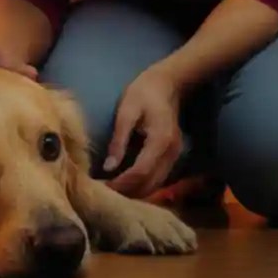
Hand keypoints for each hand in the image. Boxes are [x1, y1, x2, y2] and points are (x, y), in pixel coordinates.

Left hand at [104, 68, 183, 198]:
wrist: (167, 83)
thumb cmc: (143, 92)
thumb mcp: (126, 112)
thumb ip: (119, 140)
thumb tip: (108, 167)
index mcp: (160, 141)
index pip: (140, 173)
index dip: (121, 184)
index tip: (102, 189)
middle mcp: (171, 153)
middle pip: (150, 184)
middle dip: (127, 193)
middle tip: (104, 194)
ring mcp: (175, 155)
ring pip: (156, 185)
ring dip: (135, 192)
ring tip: (113, 191)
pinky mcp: (173, 156)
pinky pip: (158, 178)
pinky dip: (143, 184)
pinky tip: (126, 183)